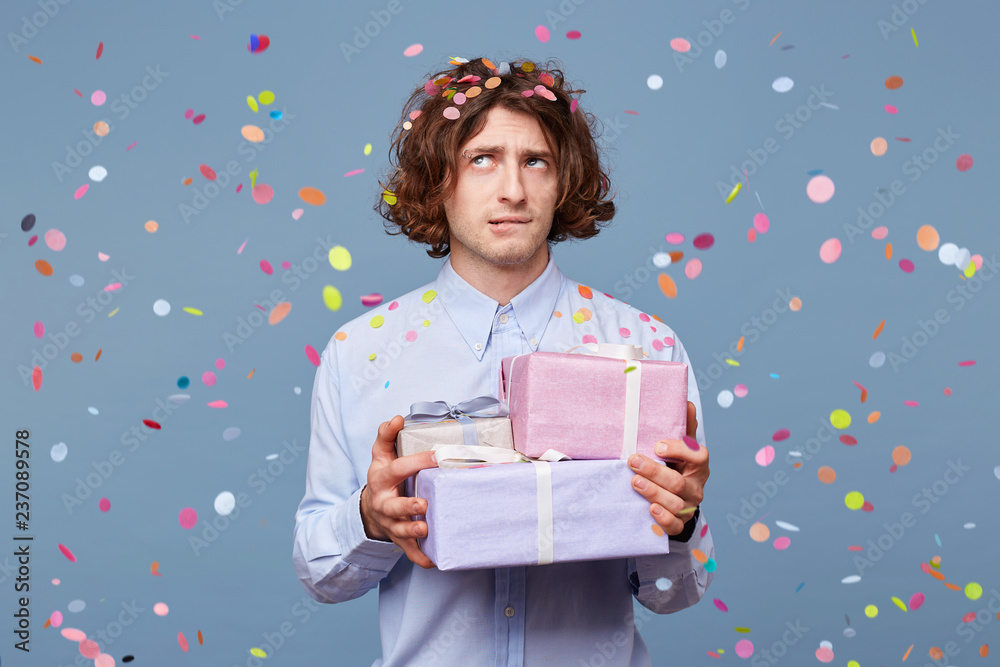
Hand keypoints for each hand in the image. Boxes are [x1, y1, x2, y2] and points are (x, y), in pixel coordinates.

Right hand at [360, 415, 438, 567]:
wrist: (371, 508)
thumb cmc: (384, 476)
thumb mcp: (381, 454)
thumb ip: (387, 435)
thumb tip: (395, 418)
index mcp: (381, 479)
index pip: (398, 469)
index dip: (416, 462)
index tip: (437, 456)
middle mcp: (384, 503)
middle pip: (393, 507)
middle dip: (407, 506)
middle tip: (424, 504)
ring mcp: (390, 523)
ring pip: (399, 531)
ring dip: (412, 531)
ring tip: (425, 528)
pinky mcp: (398, 539)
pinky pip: (408, 551)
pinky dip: (419, 557)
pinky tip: (433, 561)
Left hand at [628, 401, 708, 535]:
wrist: (677, 499)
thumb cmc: (677, 466)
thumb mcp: (681, 448)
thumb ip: (683, 428)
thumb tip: (687, 402)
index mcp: (698, 465)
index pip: (699, 456)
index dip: (679, 450)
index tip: (657, 445)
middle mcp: (695, 487)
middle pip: (678, 482)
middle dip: (655, 471)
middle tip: (633, 461)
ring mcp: (688, 506)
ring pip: (674, 503)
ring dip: (653, 492)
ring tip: (635, 482)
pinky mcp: (679, 523)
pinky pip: (674, 526)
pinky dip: (663, 519)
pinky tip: (650, 510)